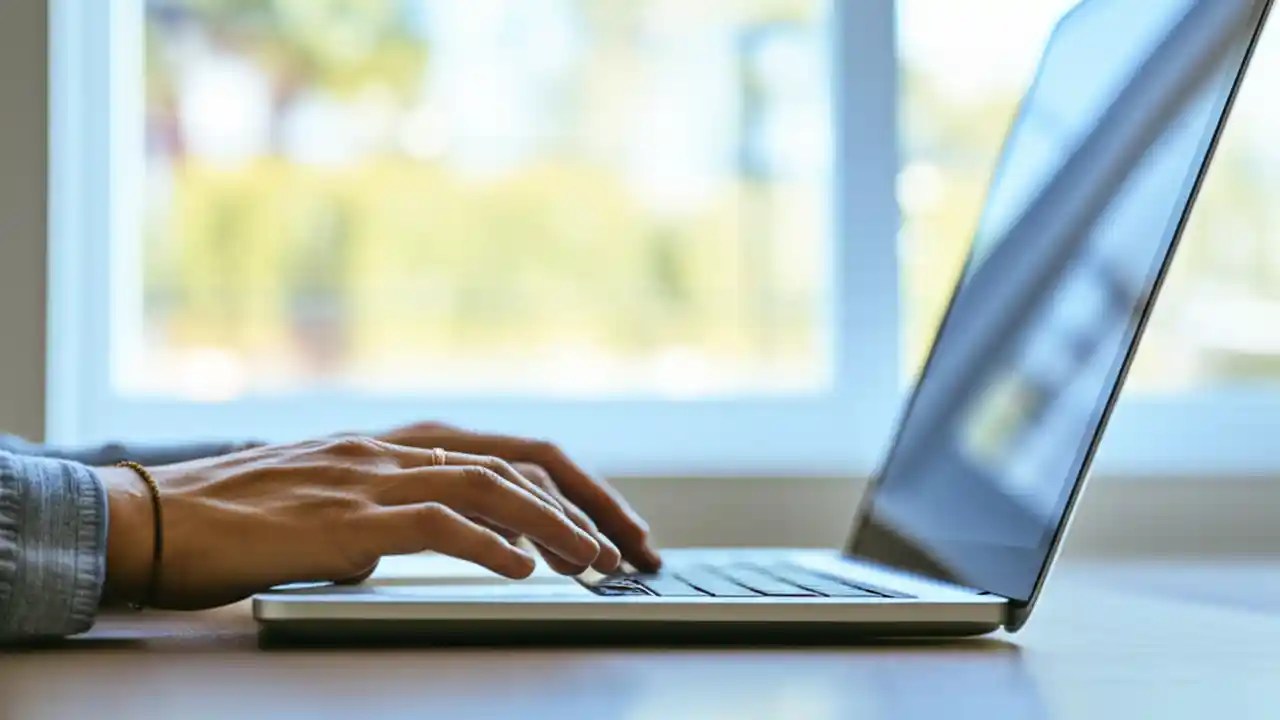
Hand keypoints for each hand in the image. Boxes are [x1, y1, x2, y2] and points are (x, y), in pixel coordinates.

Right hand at [99, 437, 602, 609]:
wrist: (152, 520)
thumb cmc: (236, 522)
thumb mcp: (333, 510)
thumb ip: (392, 515)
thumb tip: (441, 544)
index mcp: (395, 447)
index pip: (508, 454)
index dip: (571, 488)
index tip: (611, 529)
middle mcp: (391, 450)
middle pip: (518, 460)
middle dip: (588, 502)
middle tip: (631, 548)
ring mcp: (368, 477)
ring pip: (488, 485)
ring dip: (552, 525)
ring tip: (593, 563)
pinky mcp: (342, 517)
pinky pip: (433, 522)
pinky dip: (487, 543)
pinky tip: (520, 570)